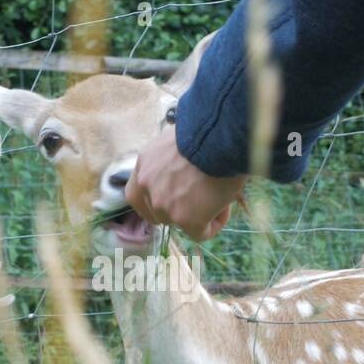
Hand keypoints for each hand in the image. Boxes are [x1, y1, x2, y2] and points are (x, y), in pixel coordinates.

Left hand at [125, 127, 246, 241]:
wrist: (220, 135)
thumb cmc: (207, 130)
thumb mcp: (176, 141)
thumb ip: (169, 160)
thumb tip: (184, 169)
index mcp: (143, 165)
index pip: (137, 195)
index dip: (155, 201)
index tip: (174, 198)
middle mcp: (147, 186)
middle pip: (157, 213)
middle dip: (177, 209)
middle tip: (200, 197)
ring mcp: (163, 205)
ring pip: (180, 223)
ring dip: (198, 213)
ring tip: (219, 195)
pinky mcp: (185, 219)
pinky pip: (200, 233)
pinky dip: (215, 223)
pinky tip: (225, 206)